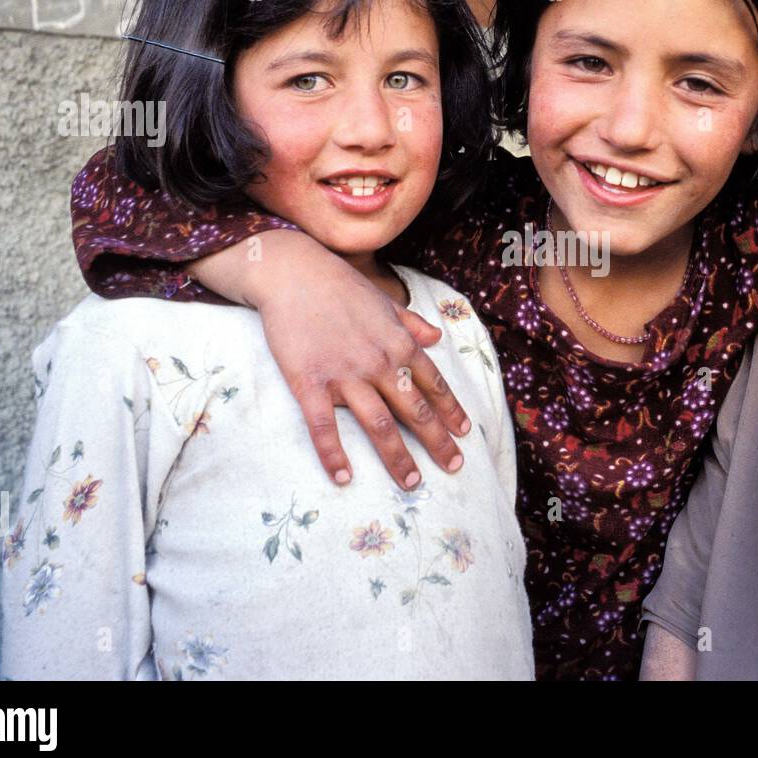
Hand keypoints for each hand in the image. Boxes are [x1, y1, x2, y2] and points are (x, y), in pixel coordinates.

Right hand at [209, 231, 471, 488]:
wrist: (293, 272)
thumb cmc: (339, 285)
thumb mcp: (385, 300)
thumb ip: (411, 323)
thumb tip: (436, 338)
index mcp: (400, 344)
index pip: (434, 385)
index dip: (451, 411)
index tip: (464, 433)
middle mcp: (380, 363)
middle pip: (416, 411)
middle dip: (438, 442)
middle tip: (453, 467)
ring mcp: (345, 376)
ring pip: (380, 426)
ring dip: (398, 458)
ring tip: (412, 484)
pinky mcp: (310, 383)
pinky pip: (324, 427)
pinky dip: (334, 455)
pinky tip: (343, 478)